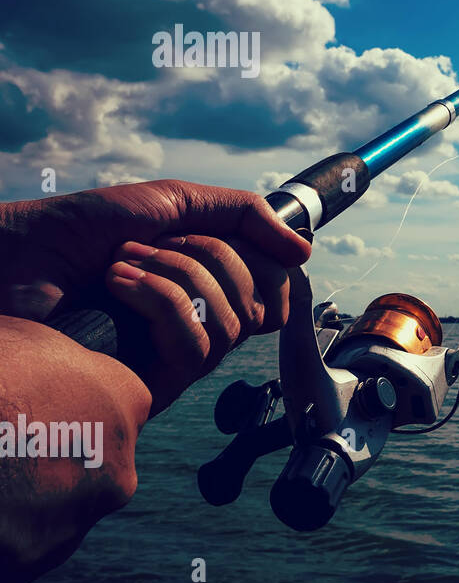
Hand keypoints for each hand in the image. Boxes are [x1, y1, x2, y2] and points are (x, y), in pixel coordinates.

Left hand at [0, 180, 310, 412]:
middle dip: (211, 256)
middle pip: (261, 301)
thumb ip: (241, 214)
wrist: (7, 258)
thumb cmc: (72, 231)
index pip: (276, 290)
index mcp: (205, 285)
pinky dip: (160, 301)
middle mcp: (196, 323)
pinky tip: (116, 287)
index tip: (232, 241)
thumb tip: (304, 250)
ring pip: (233, 324)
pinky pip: (198, 344)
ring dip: (178, 277)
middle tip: (151, 245)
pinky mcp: (150, 382)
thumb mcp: (171, 201)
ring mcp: (173, 356)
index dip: (268, 265)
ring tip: (121, 266)